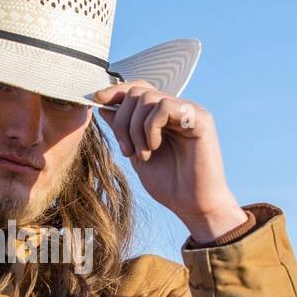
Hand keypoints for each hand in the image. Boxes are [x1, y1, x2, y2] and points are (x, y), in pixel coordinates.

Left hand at [92, 80, 247, 242]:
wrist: (193, 206)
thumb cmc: (168, 185)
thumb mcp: (136, 153)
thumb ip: (123, 129)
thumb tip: (103, 105)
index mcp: (164, 116)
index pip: (139, 89)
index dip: (116, 91)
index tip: (96, 100)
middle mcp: (178, 109)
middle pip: (139, 92)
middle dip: (122, 120)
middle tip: (126, 150)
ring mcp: (190, 111)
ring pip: (148, 98)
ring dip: (135, 128)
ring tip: (141, 154)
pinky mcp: (200, 119)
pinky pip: (165, 107)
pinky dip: (151, 128)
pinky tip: (154, 148)